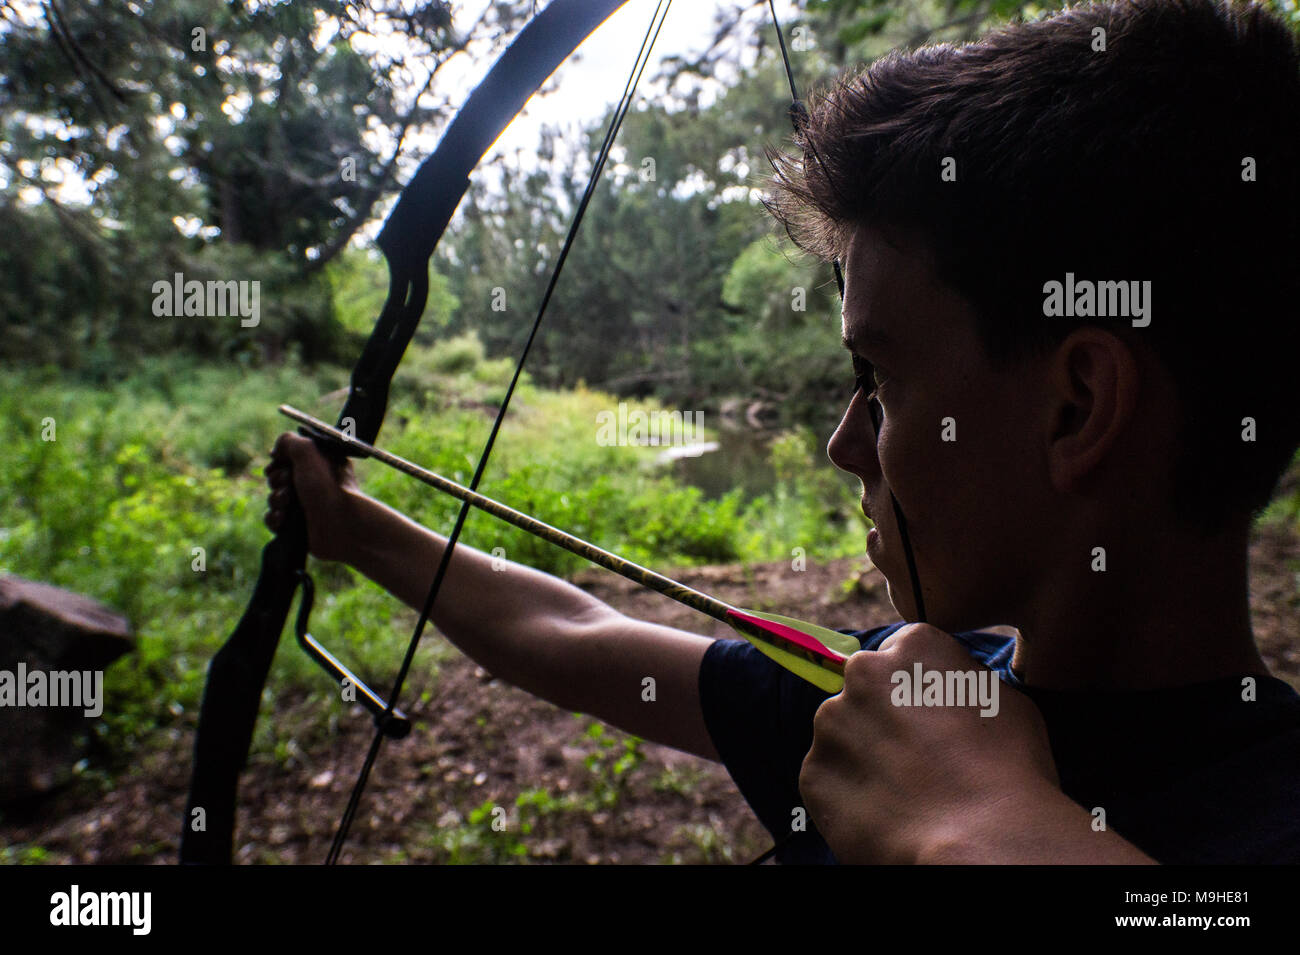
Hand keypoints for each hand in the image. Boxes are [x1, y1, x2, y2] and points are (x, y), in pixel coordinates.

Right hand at [264, 431, 365, 562]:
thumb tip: (275, 452)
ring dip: (276, 498)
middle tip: (289, 482)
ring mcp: (306, 507)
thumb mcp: (309, 451)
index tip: (279, 460)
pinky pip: (273, 520)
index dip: (279, 460)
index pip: (288, 457)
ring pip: (274, 498)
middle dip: (277, 479)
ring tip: (288, 502)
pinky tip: (283, 518)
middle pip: (277, 477)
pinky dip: (274, 518)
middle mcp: (314, 484)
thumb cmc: (329, 487)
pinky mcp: (297, 528)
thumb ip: (288, 441)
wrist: (342, 526)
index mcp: (320, 464)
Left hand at [800, 623, 1059, 863]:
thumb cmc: (1009, 770)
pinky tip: (885, 813)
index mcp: (913, 646)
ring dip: (864, 755)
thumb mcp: (1005, 700)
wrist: (981, 840)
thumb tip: (947, 687)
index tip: (934, 722)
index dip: (919, 692)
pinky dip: (849, 795)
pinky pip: (829, 779)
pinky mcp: (813, 772)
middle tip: (916, 759)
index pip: (904, 657)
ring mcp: (831, 723)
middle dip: (884, 718)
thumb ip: (961, 681)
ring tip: (904, 791)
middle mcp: (862, 672)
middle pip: (866, 691)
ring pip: (844, 734)